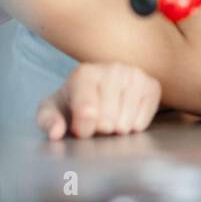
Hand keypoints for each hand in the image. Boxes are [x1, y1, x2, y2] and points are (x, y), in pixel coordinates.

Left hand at [36, 62, 161, 140]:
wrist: (98, 92)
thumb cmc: (73, 104)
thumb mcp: (51, 112)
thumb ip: (48, 121)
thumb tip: (56, 132)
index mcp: (84, 73)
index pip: (87, 109)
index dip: (83, 127)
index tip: (80, 130)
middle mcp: (112, 68)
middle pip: (108, 118)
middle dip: (100, 129)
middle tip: (96, 124)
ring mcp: (135, 74)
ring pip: (126, 120)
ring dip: (117, 129)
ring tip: (111, 122)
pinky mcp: (152, 85)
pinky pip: (144, 118)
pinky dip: (134, 126)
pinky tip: (126, 119)